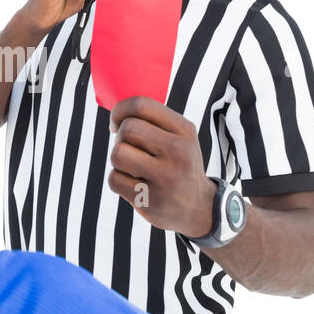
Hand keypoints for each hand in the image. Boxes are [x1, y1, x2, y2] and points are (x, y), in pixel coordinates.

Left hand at [107, 95, 213, 235]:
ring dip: (118, 160)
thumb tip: (117, 113)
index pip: (141, 105)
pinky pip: (114, 179)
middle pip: (128, 128)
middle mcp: (178, 152)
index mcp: (184, 131)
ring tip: (131, 167)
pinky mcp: (150, 199)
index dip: (120, 110)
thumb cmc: (180, 166)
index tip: (117, 123)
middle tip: (128, 148)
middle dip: (119, 137)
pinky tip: (134, 184)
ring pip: (118, 154)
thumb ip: (155, 121)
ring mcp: (165, 177)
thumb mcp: (181, 138)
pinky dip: (118, 180)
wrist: (199, 208)